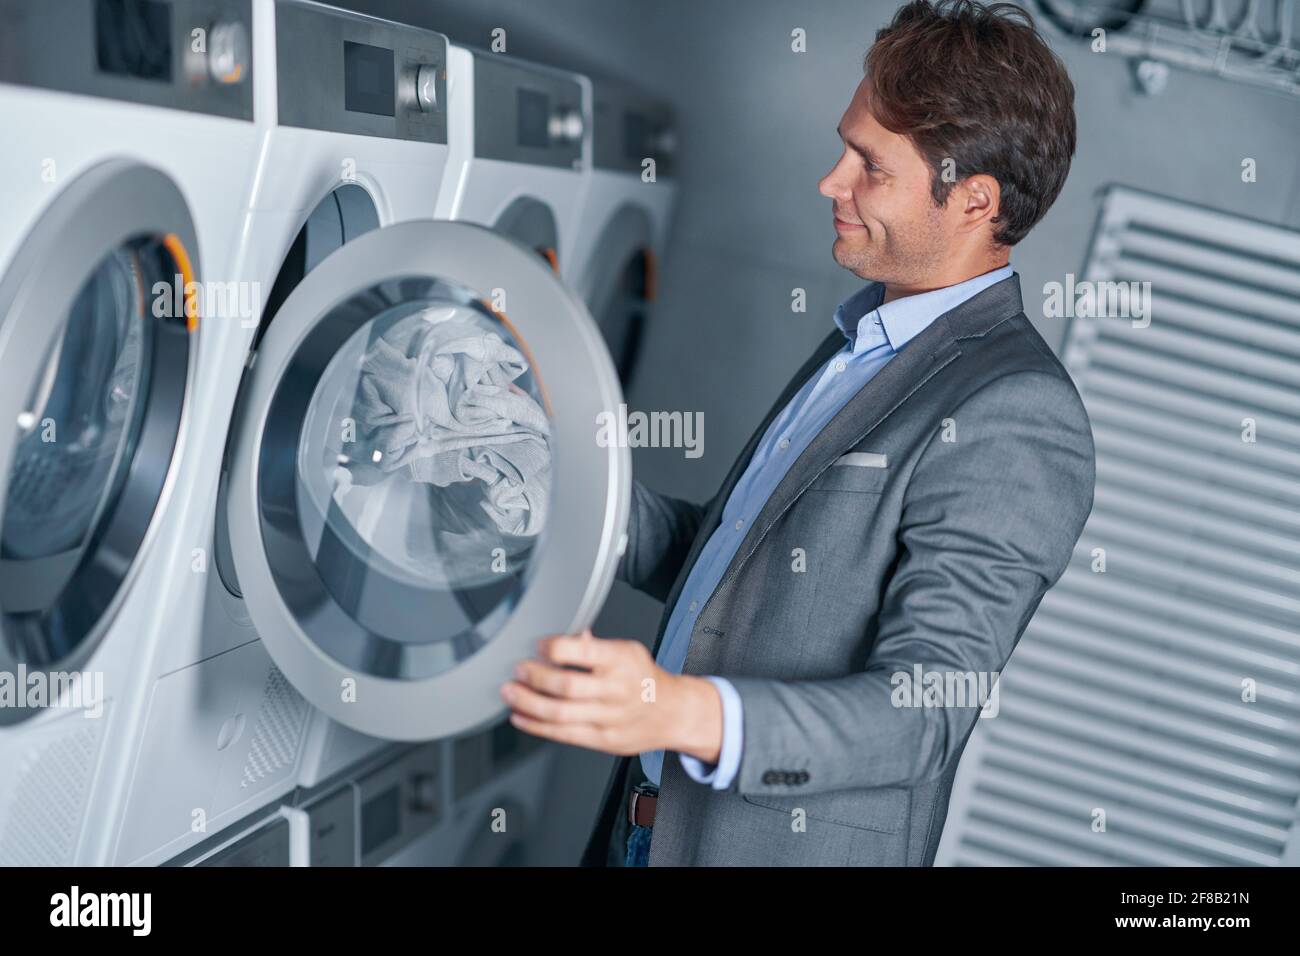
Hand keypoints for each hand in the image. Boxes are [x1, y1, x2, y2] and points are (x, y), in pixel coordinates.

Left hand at [501, 629, 722, 761]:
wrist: (673, 713)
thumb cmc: (645, 678)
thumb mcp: (627, 650)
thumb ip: (594, 646)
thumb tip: (567, 635)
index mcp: (622, 660)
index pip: (584, 651)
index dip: (555, 647)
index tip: (538, 644)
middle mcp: (616, 690)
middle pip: (567, 686)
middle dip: (535, 677)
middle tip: (519, 669)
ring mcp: (610, 718)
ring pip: (560, 714)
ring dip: (528, 703)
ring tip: (511, 693)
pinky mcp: (602, 740)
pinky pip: (563, 735)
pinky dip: (536, 726)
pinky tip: (521, 716)